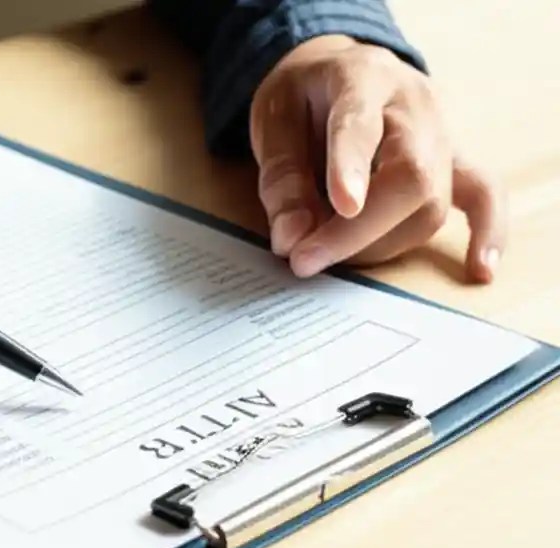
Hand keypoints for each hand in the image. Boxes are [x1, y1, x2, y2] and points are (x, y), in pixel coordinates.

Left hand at [250, 34, 503, 282]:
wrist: (340, 69)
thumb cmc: (304, 95)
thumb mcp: (273, 120)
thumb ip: (280, 177)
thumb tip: (292, 237)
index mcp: (362, 79)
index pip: (361, 126)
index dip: (351, 168)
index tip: (342, 208)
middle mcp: (415, 105)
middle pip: (411, 177)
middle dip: (357, 232)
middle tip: (303, 260)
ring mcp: (444, 134)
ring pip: (432, 204)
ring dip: (379, 244)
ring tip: (326, 253)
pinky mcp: (457, 161)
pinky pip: (484, 197)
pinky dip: (484, 234)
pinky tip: (479, 270)